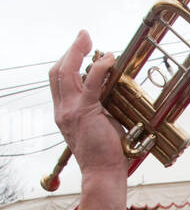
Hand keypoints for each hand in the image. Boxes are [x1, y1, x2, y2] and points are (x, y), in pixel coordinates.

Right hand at [49, 30, 127, 179]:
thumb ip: (99, 108)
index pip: (58, 81)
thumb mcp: (98, 126)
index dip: (67, 61)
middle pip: (57, 71)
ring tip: (90, 40)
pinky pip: (91, 82)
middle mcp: (63, 110)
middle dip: (70, 50)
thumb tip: (113, 92)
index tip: (79, 49)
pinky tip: (108, 59)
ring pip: (67, 72)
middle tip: (83, 36)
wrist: (103, 172)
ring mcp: (71, 111)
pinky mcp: (85, 112)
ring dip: (78, 51)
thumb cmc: (106, 153)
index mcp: (64, 114)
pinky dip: (100, 67)